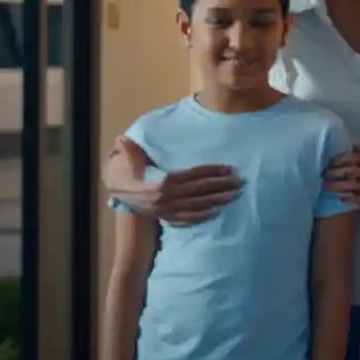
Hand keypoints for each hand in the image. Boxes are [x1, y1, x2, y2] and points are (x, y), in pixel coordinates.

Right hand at [112, 136, 240, 224]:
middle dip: (220, 186)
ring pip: (196, 205)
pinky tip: (217, 211)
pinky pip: (187, 219)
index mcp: (160, 181)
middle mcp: (166, 197)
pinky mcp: (167, 218)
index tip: (228, 168)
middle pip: (198, 190)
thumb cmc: (130, 170)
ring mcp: (167, 209)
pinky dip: (202, 216)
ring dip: (217, 200)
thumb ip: (130, 149)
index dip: (211, 171)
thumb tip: (123, 139)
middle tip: (239, 181)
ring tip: (234, 195)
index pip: (192, 175)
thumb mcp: (129, 157)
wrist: (120, 192)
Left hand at [324, 145, 359, 219]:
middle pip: (353, 171)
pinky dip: (345, 197)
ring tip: (325, 187)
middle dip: (337, 172)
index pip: (358, 158)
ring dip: (337, 185)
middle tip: (324, 174)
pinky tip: (337, 197)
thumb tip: (350, 140)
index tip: (331, 161)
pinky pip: (355, 198)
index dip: (343, 158)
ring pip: (353, 185)